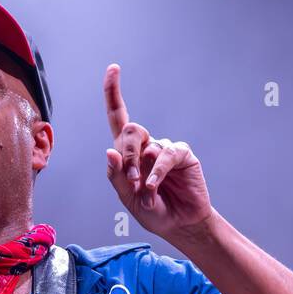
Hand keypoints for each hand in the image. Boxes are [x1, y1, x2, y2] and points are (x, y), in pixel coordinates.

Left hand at [103, 64, 211, 239]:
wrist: (179, 225)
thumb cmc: (153, 211)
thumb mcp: (128, 199)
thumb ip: (117, 177)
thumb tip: (110, 151)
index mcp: (129, 153)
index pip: (119, 117)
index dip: (114, 93)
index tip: (113, 69)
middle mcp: (147, 146)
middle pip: (131, 129)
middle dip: (126, 154)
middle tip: (130, 179)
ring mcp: (165, 149)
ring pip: (148, 144)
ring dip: (141, 169)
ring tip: (146, 191)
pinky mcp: (182, 154)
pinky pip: (166, 154)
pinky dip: (157, 172)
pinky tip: (155, 187)